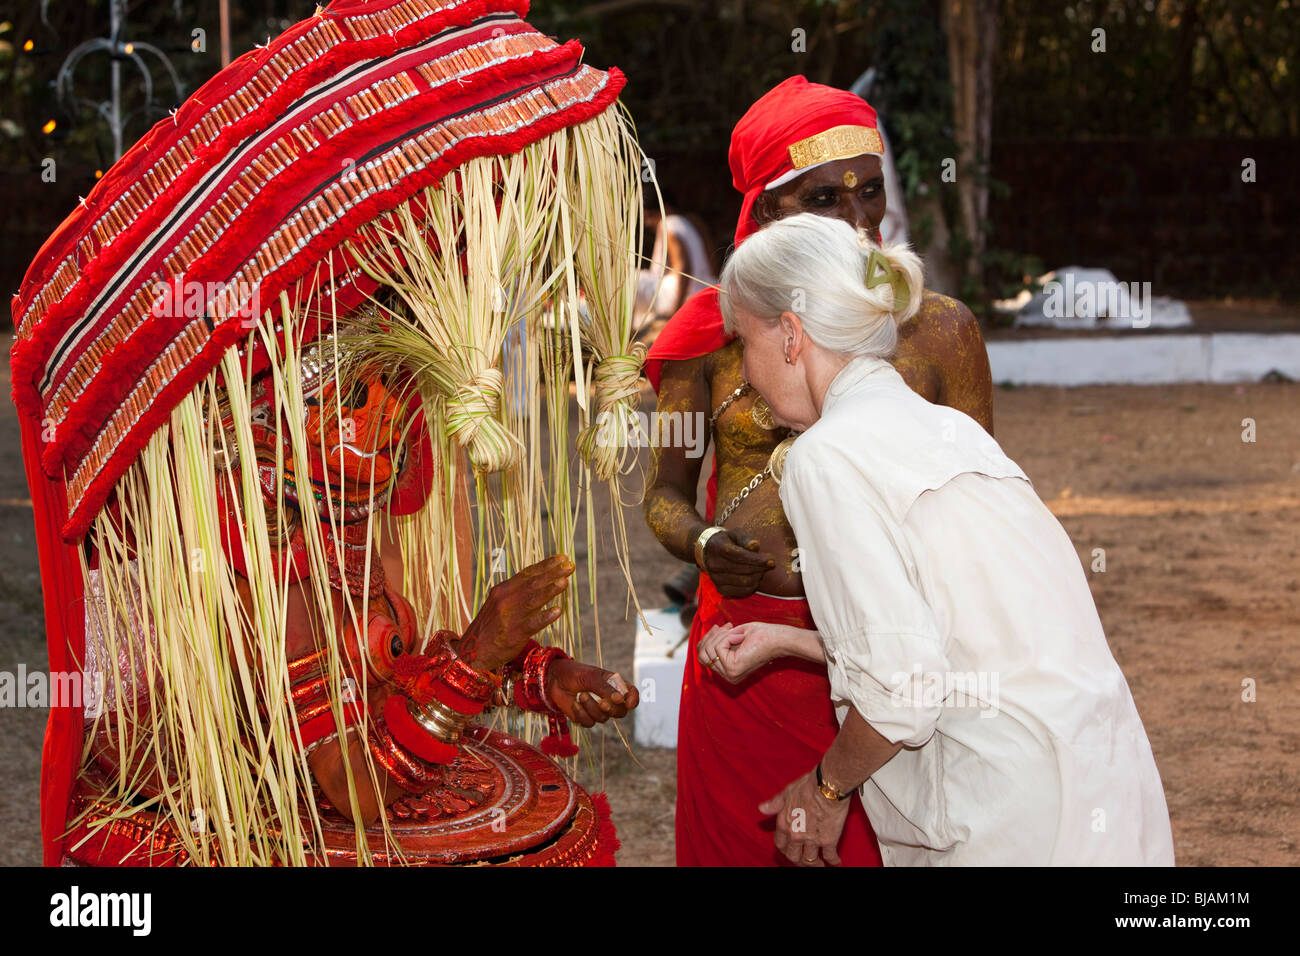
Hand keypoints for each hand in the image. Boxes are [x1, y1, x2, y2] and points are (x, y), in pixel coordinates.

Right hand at [458, 555, 573, 670]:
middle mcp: (505, 600)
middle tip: (569, 565)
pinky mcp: (514, 634)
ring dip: (551, 590)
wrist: (473, 651)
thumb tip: (541, 580)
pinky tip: (557, 611)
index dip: (546, 565)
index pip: (527, 573)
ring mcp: (509, 617)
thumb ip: (517, 592)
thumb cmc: (491, 626)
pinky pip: (532, 623)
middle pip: (532, 583)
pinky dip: (545, 616)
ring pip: (533, 600)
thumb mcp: (499, 603)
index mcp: (502, 590)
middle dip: (553, 573)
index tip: (563, 558)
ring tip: (565, 582)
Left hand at [546, 660, 639, 727]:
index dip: (633, 700)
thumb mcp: (591, 677)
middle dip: (611, 709)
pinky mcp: (585, 718)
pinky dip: (581, 714)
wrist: (554, 680)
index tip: (629, 704)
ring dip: (591, 708)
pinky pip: (589, 723)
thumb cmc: (575, 673)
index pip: (631, 694)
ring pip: (603, 718)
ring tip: (581, 695)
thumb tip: (620, 699)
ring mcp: (597, 710)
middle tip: (601, 702)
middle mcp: (609, 699)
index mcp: (614, 685)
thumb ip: (606, 688)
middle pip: (620, 712)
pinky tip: (574, 703)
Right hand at [696, 621, 786, 682]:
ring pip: (709, 649)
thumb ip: (719, 642)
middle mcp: (728, 676)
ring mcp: (730, 674)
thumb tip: (704, 638)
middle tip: (728, 627)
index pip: (703, 657)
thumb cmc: (760, 636)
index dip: (707, 639)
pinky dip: (728, 636)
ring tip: (738, 632)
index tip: (719, 628)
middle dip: (712, 636)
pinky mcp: (732, 667)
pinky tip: (741, 637)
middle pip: (702, 654)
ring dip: (721, 635)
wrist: (777, 639)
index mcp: (728, 672)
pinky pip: (718, 647)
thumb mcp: (734, 638)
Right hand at [702, 529, 773, 597]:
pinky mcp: (719, 589)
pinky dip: (752, 586)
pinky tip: (754, 578)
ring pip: (745, 582)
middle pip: (745, 571)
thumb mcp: (735, 533)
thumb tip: (755, 546)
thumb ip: (746, 538)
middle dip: (761, 568)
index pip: (741, 556)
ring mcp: (715, 578)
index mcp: (718, 548)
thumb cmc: (727, 540)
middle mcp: (714, 564)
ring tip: (761, 570)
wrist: (707, 552)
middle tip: (769, 564)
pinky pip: (741, 592)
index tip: (772, 560)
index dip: (758, 560)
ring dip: (758, 577)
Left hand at [758, 769, 851, 866]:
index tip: (791, 851)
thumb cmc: (807, 786)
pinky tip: (835, 862)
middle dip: (799, 861)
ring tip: (819, 865)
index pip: (780, 845)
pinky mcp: (828, 841)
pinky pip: (829, 856)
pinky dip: (833, 861)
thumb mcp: (787, 792)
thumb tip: (762, 808)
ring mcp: (811, 840)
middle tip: (805, 861)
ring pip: (809, 861)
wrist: (826, 786)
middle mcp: (795, 835)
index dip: (786, 850)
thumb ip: (775, 804)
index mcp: (784, 823)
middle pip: (794, 856)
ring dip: (815, 865)